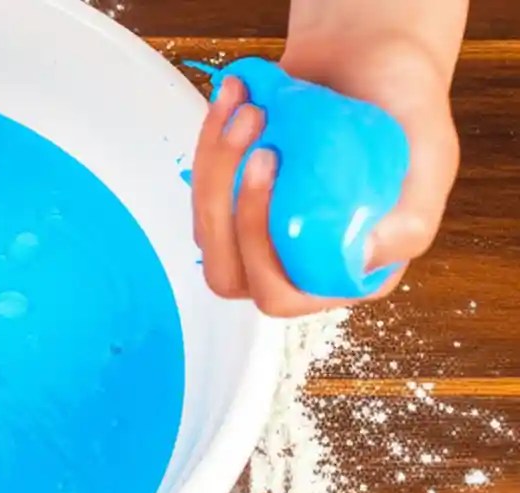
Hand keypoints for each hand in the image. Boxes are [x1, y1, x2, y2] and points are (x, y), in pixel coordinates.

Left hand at [192, 34, 460, 316]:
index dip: (258, 243)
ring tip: (248, 108)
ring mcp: (258, 233)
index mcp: (347, 270)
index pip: (280, 293)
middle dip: (225, 204)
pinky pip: (202, 192)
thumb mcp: (431, 160)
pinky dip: (209, 144)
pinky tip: (233, 99)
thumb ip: (409, 221)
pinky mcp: (234, 200)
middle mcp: (297, 262)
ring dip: (215, 167)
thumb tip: (358, 258)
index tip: (270, 160)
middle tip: (252, 131)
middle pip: (228, 272)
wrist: (375, 59)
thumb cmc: (408, 106)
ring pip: (207, 231)